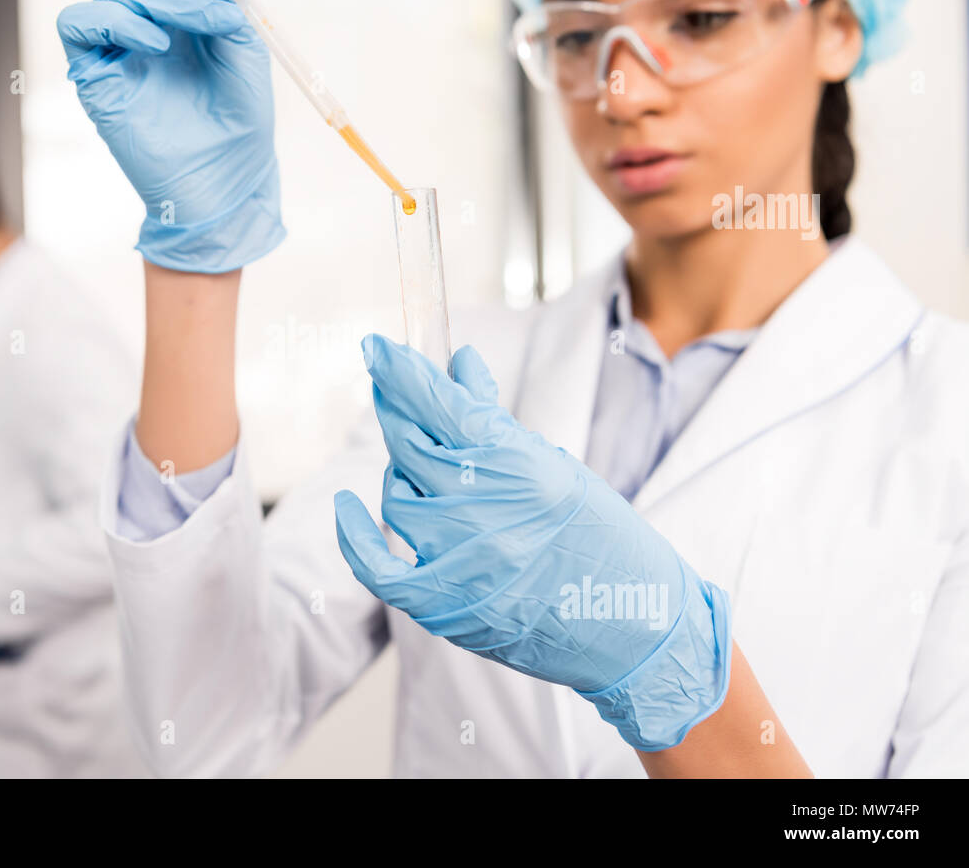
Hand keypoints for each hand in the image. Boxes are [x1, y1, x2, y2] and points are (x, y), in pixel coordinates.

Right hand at [56, 0, 284, 272]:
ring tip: (214, 23)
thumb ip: (228, 1)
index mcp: (179, 6)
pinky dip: (120, 20)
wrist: (225, 184)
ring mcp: (116, 45)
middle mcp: (143, 19)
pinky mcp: (92, 74)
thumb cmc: (239, 125)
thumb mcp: (245, 51)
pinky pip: (80, 22)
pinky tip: (159, 44)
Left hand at [334, 334, 732, 750]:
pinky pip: (376, 566)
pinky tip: (346, 506)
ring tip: (424, 462)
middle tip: (385, 382)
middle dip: (392, 407)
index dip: (401, 373)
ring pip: (396, 495)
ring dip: (402, 470)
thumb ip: (495, 419)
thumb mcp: (558, 468)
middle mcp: (483, 510)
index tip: (378, 349)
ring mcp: (459, 560)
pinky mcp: (444, 606)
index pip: (441, 407)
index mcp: (519, 468)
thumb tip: (458, 363)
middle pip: (408, 444)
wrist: (634, 631)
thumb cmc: (604, 540)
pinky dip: (354, 536)